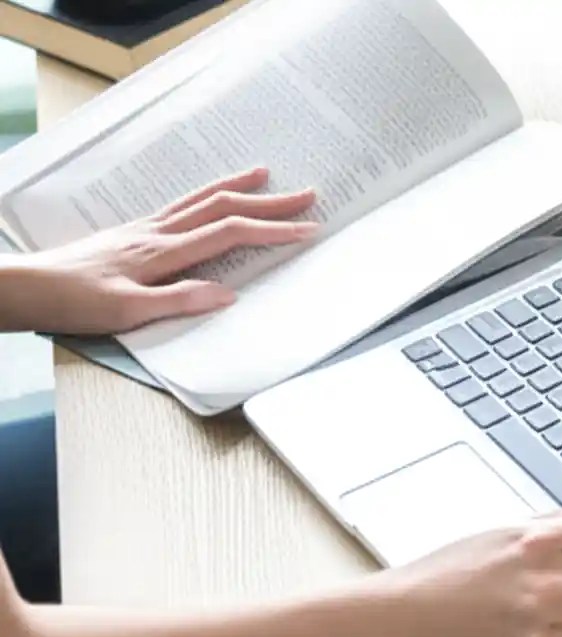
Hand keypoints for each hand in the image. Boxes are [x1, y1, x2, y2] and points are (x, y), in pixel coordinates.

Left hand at [0, 167, 317, 334]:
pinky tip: (211, 195)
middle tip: (305, 195)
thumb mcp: (128, 312)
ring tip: (263, 174)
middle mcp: (158, 233)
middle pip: (223, 208)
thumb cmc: (75, 302)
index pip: (230, 233)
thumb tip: (226, 294)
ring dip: (237, 187)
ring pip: (201, 200)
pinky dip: (206, 195)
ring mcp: (145, 229)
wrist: (29, 287)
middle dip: (268, 202)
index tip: (306, 230)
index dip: (272, 230)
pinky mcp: (134, 232)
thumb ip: (179, 300)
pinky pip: (180, 205)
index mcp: (164, 253)